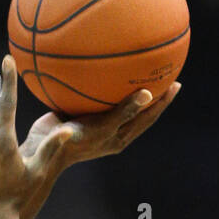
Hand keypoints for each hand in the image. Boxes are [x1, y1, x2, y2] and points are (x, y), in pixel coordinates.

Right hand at [19, 81, 181, 167]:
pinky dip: (100, 82)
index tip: (175, 83)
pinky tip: (97, 65)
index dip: (162, 102)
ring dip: (126, 87)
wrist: (42, 152)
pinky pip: (95, 96)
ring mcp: (95, 124)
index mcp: (120, 137)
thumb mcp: (102, 127)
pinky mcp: (79, 116)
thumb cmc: (73, 143)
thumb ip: (123, 111)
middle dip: (151, 93)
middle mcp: (111, 131)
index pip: (148, 118)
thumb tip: (147, 93)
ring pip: (116, 103)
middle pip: (137, 110)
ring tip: (134, 66)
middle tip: (163, 72)